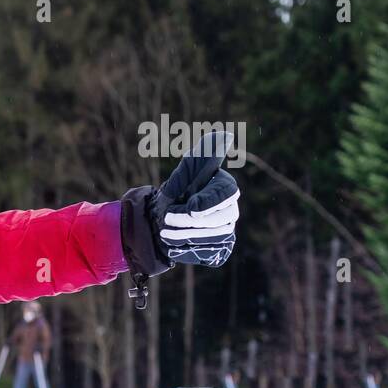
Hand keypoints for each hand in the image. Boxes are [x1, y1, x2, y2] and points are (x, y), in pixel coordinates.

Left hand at [120, 131, 239, 307]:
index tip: (190, 207)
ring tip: (164, 231)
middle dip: (190, 221)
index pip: (227, 193)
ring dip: (185, 235)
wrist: (157, 223)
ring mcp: (226, 231)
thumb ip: (202, 156)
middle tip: (167, 218)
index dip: (209, 202)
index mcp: (225, 188)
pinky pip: (209, 252)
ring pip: (214, 237)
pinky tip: (174, 243)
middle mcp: (230, 210)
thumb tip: (224, 135)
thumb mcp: (183, 174)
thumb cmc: (172, 195)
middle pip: (221, 218)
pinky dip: (188, 249)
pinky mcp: (219, 249)